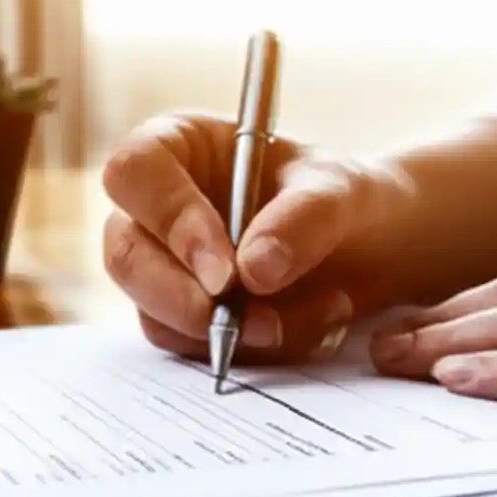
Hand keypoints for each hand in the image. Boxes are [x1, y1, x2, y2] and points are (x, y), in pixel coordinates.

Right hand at [102, 113, 413, 362]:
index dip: (169, 219)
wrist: (372, 249)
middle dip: (185, 298)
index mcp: (178, 147)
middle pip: (124, 254)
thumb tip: (253, 272)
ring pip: (155, 313)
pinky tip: (312, 326)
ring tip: (319, 313)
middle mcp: (156, 209)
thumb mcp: (338, 190)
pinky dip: (253, 350)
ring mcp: (164, 267)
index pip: (135, 171)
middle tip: (254, 322)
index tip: (223, 271)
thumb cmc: (341, 197)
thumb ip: (303, 218)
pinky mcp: (183, 318)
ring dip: (232, 331)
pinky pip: (192, 348)